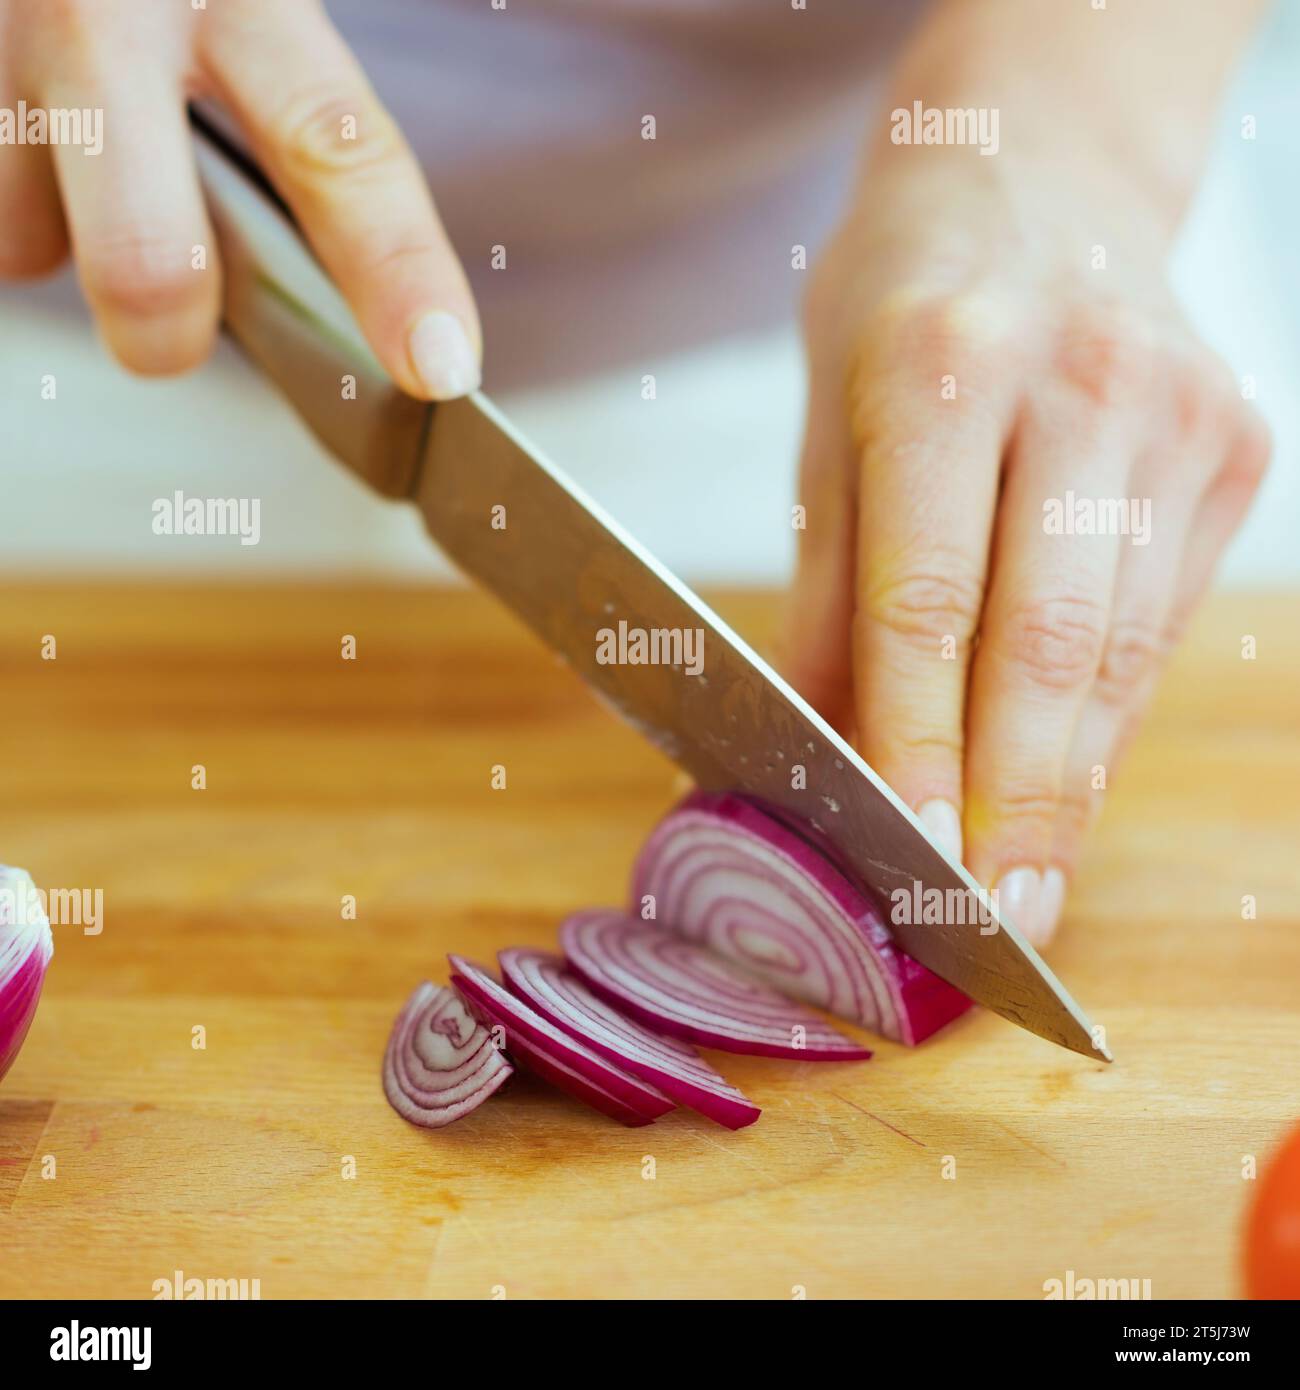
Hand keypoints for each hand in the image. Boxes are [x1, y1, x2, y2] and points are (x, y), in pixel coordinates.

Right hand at [0, 0, 478, 396]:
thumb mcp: (254, 8)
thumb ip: (296, 124)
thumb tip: (360, 305)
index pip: (339, 150)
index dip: (399, 272)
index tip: (441, 366)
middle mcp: (109, 13)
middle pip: (152, 266)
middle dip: (167, 334)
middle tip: (178, 322)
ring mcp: (2, 43)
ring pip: (34, 248)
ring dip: (68, 244)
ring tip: (83, 166)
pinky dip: (20, 206)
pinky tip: (37, 147)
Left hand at [782, 139, 1269, 946]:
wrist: (1043, 174)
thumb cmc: (905, 304)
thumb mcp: (827, 422)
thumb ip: (831, 597)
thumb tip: (815, 754)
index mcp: (945, 366)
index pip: (930, 599)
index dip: (919, 743)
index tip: (910, 856)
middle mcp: (1082, 384)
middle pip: (1050, 644)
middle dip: (1018, 802)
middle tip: (993, 920)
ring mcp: (1179, 415)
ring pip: (1123, 650)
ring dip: (1073, 781)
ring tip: (1031, 880)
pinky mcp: (1235, 446)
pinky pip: (1163, 622)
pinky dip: (1110, 718)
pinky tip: (1073, 780)